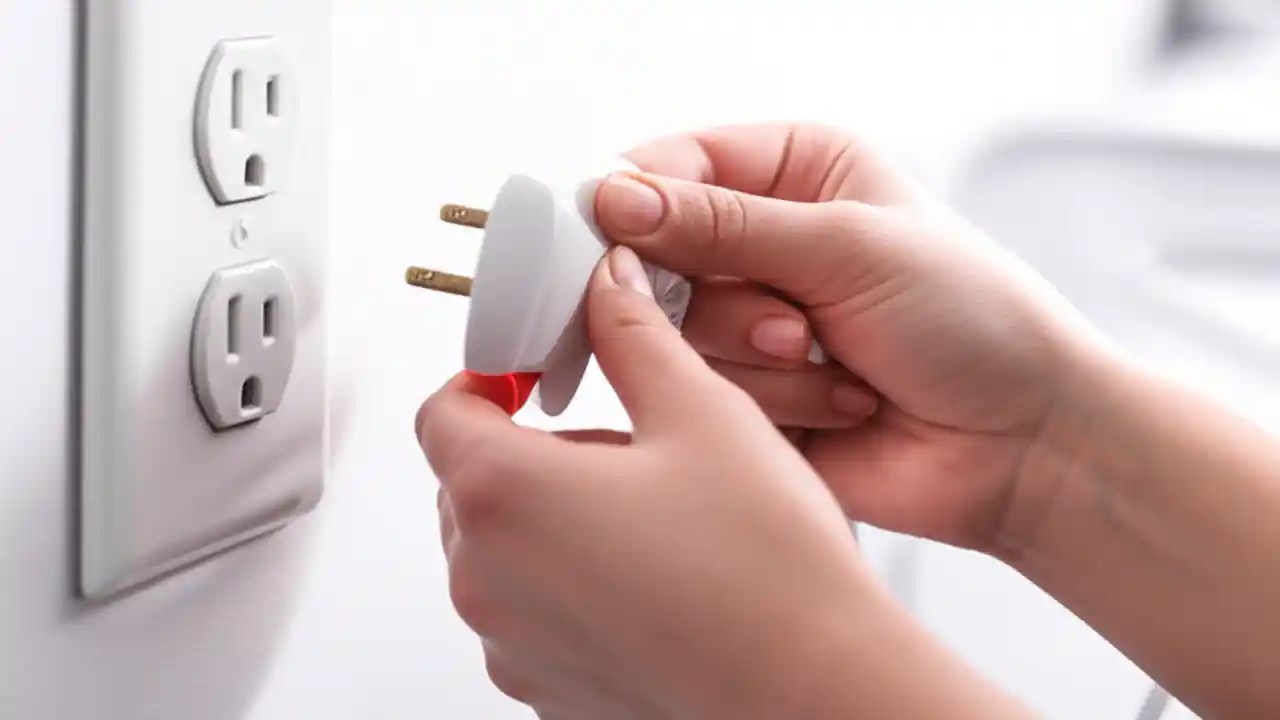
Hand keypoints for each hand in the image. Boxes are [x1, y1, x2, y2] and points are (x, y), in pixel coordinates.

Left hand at [417, 248, 1023, 718]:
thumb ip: (633, 335)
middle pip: (472, 483)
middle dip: (533, 451)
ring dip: (555, 519)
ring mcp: (513, 647)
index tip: (534, 377)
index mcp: (503, 495)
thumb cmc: (765, 568)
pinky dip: (573, 584)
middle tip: (624, 446)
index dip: (488, 378)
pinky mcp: (548, 691)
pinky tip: (659, 578)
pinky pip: (534, 613)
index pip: (442, 411)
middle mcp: (486, 581)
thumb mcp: (701, 413)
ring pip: (505, 550)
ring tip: (656, 518)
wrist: (819, 690)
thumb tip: (607, 288)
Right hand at [596, 124, 1100, 550]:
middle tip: (792, 321)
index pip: (675, 165)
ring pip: (680, 331)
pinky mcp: (749, 393)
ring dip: (762, 356)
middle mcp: (767, 241)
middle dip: (727, 298)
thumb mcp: (849, 246)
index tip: (619, 235)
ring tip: (837, 359)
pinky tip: (843, 400)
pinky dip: (774, 400)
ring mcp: (754, 320)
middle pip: (659, 256)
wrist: (1021, 443)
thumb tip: (616, 199)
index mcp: (797, 171)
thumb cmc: (971, 319)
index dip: (638, 201)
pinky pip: (706, 392)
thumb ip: (724, 226)